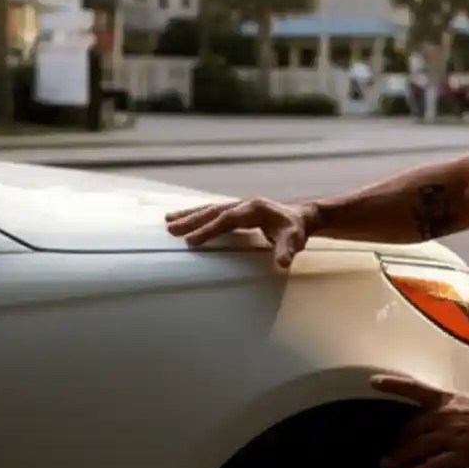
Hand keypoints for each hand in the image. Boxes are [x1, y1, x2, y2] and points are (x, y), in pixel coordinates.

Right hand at [165, 198, 314, 267]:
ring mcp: (238, 205)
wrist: (300, 217)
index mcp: (254, 209)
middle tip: (171, 229)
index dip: (210, 229)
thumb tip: (283, 262)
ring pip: (210, 208)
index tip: (192, 239)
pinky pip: (213, 211)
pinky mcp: (236, 210)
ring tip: (168, 221)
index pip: (227, 219)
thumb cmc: (295, 230)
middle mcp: (243, 204)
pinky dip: (197, 214)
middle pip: (213, 211)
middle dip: (192, 220)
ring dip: (190, 215)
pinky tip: (184, 218)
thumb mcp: (294, 240)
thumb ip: (288, 250)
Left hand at [371, 374, 468, 467]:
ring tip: (386, 464)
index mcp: (450, 399)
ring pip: (418, 446)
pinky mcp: (463, 454)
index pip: (416, 388)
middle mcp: (447, 415)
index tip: (373, 381)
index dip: (393, 384)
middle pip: (412, 426)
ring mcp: (453, 435)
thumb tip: (444, 417)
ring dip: (399, 456)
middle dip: (397, 439)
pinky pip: (434, 465)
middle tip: (386, 448)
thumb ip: (456, 409)